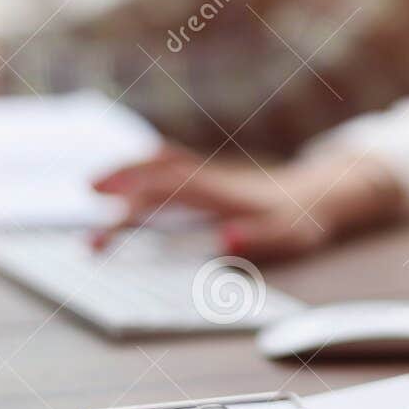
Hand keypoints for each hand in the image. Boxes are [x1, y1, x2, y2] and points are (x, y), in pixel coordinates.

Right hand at [90, 145, 402, 261]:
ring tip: (97, 186)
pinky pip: (169, 168)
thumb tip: (225, 242)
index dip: (133, 185)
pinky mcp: (208, 180)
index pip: (168, 183)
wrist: (321, 193)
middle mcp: (208, 179)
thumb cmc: (300, 218)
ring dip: (129, 172)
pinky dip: (145, 170)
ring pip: (160, 166)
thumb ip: (256, 238)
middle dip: (120, 179)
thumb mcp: (287, 235)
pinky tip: (129, 181)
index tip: (100, 193)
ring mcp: (207, 177)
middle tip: (87, 191)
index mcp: (220, 193)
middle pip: (156, 172)